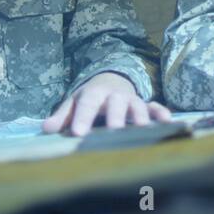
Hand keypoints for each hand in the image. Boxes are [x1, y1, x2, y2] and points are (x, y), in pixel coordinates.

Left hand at [42, 72, 171, 136]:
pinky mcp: (145, 106)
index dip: (82, 118)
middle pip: (116, 103)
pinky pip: (155, 107)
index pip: (87, 104)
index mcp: (94, 94)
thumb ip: (62, 116)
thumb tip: (46, 129)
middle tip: (114, 130)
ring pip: (137, 106)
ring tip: (143, 129)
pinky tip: (167, 122)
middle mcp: (115, 95)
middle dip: (116, 116)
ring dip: (141, 116)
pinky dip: (161, 113)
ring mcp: (132, 99)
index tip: (78, 133)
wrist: (111, 81)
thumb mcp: (74, 103)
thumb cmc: (90, 98)